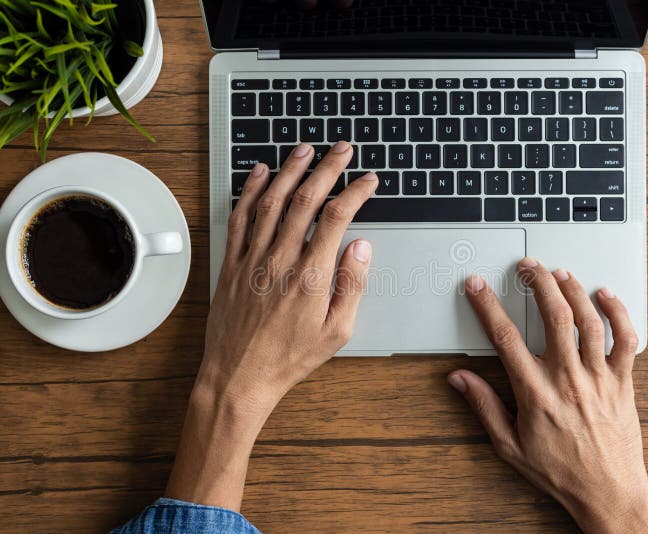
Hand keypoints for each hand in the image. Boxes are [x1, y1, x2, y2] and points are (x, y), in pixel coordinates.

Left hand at [166, 142, 376, 509]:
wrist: (238, 377)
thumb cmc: (289, 358)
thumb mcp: (336, 332)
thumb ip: (351, 286)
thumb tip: (360, 247)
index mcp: (311, 277)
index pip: (336, 219)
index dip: (355, 193)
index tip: (367, 181)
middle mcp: (280, 261)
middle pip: (305, 201)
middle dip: (326, 169)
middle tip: (340, 149)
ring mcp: (252, 260)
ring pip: (271, 202)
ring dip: (290, 171)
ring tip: (304, 150)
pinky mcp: (232, 265)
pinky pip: (239, 219)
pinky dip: (249, 192)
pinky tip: (259, 174)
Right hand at [448, 260, 647, 532]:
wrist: (608, 491)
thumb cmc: (560, 471)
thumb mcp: (509, 446)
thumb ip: (484, 407)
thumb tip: (460, 379)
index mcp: (536, 393)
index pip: (506, 338)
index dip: (487, 306)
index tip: (477, 287)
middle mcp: (568, 379)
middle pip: (554, 317)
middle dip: (538, 283)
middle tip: (527, 266)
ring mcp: (599, 378)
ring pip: (589, 322)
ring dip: (573, 290)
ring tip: (559, 273)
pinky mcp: (623, 382)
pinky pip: (626, 339)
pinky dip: (618, 313)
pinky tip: (605, 296)